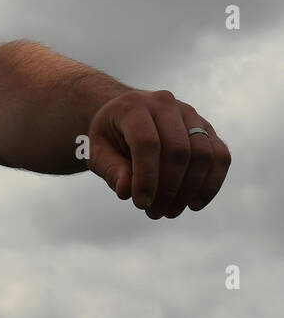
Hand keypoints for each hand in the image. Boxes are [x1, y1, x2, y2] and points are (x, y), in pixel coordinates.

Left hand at [87, 89, 229, 218]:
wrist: (127, 114)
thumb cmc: (110, 137)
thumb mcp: (98, 152)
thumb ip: (111, 170)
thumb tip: (127, 191)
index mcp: (133, 106)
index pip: (147, 143)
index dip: (146, 177)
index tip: (141, 204)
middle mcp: (165, 104)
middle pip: (178, 150)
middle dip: (169, 188)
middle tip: (155, 213)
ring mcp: (190, 114)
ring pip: (203, 154)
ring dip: (189, 190)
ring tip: (170, 211)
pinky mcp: (207, 128)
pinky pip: (220, 156)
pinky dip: (211, 183)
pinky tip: (194, 204)